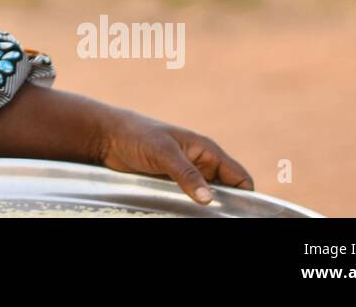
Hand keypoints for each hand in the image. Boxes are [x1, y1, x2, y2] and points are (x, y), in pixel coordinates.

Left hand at [93, 107, 253, 205]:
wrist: (108, 137)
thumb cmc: (137, 135)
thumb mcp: (163, 153)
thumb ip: (187, 174)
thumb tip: (209, 200)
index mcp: (207, 151)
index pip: (239, 177)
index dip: (247, 195)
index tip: (246, 214)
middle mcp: (201, 163)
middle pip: (226, 191)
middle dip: (226, 206)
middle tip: (219, 219)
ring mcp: (187, 175)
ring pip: (208, 198)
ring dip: (207, 209)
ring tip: (202, 217)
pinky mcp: (172, 184)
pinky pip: (189, 200)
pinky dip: (192, 209)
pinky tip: (187, 216)